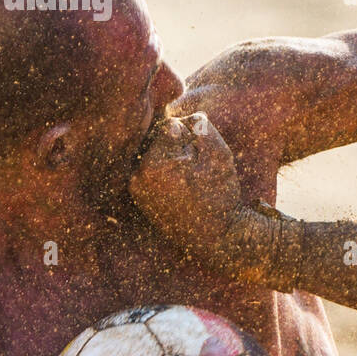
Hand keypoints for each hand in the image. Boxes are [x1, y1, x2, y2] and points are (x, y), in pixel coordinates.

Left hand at [130, 112, 242, 258]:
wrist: (216, 238)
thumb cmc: (220, 195)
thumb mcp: (219, 154)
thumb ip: (201, 126)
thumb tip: (186, 117)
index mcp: (153, 163)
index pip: (169, 127)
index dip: (191, 135)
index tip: (201, 155)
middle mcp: (137, 176)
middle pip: (157, 140)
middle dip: (177, 146)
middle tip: (195, 166)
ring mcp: (136, 190)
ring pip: (152, 156)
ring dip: (169, 158)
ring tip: (189, 177)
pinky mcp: (139, 200)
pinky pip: (149, 173)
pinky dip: (163, 173)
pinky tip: (180, 186)